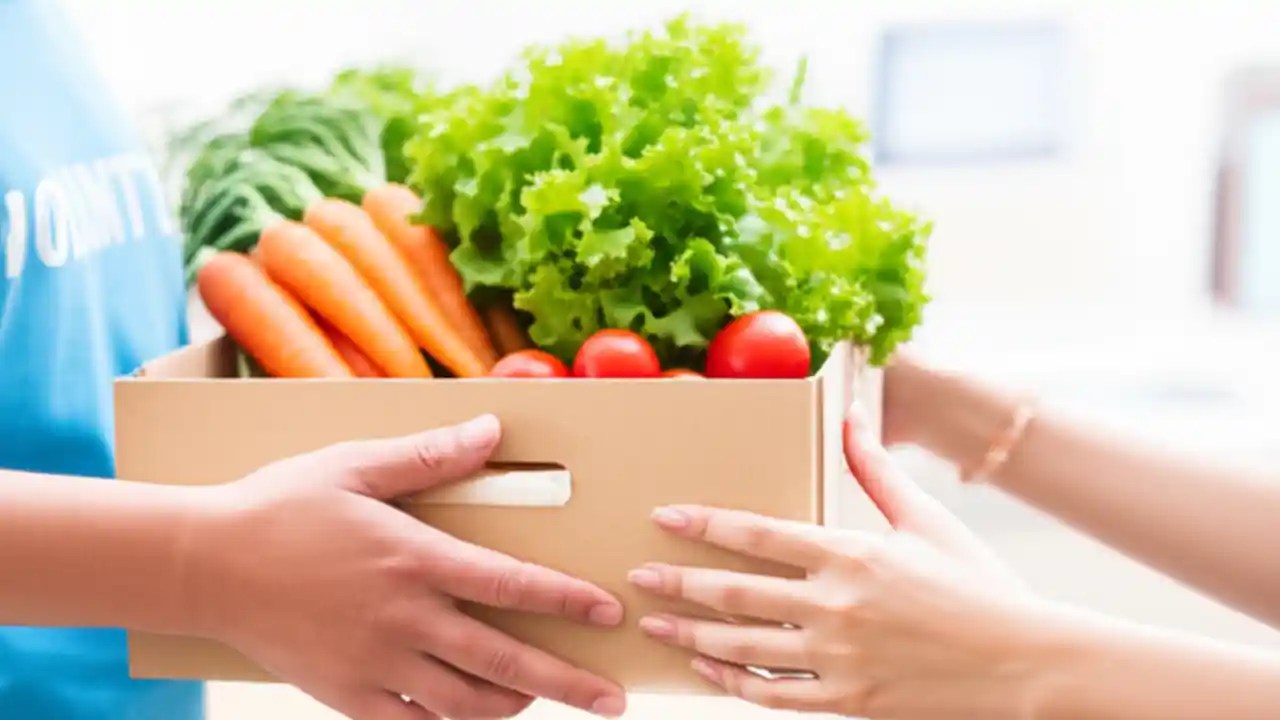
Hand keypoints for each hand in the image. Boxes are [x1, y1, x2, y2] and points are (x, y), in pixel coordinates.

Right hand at [186, 415, 626, 719]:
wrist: (203, 565)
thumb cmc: (281, 506)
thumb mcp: (355, 466)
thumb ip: (430, 456)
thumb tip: (495, 429)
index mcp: (413, 558)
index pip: (510, 584)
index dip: (566, 600)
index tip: (608, 614)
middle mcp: (403, 618)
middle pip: (503, 660)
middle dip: (567, 682)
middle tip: (613, 699)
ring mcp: (375, 664)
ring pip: (464, 705)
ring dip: (513, 705)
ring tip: (540, 698)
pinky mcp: (345, 696)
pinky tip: (469, 719)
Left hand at [628, 406, 1049, 719]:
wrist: (1028, 665)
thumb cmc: (981, 588)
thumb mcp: (927, 521)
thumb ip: (877, 471)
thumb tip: (851, 417)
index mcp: (853, 555)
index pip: (760, 534)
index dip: (706, 525)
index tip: (666, 518)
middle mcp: (836, 607)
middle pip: (737, 592)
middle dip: (680, 582)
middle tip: (637, 575)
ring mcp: (839, 659)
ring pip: (745, 647)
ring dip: (692, 635)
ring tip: (654, 625)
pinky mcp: (848, 702)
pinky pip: (774, 695)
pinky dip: (735, 683)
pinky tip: (709, 670)